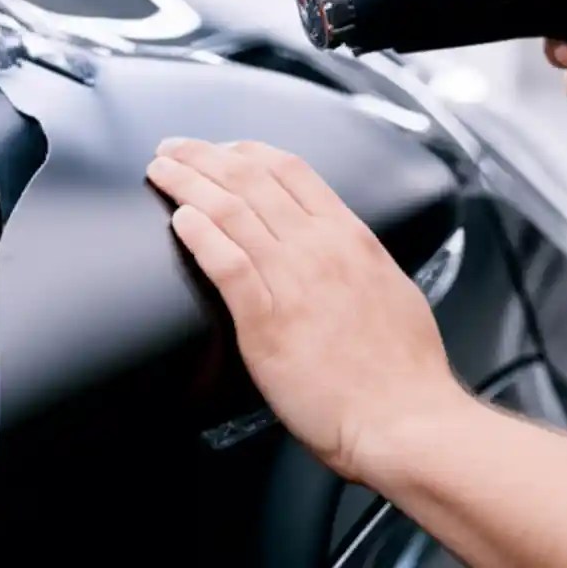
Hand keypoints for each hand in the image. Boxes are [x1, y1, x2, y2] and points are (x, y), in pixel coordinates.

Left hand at [146, 138, 470, 481]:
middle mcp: (319, 248)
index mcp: (349, 237)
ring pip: (230, 211)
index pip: (291, 171)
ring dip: (188, 183)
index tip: (221, 148)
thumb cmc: (402, 371)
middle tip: (174, 148)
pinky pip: (226, 263)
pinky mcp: (266, 321)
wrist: (405, 419)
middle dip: (204, 156)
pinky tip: (180, 219)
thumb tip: (339, 252)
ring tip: (161, 170)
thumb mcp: (390, 290)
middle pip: (250, 179)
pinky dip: (200, 234)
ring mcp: (292, 281)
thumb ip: (356, 262)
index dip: (247, 151)